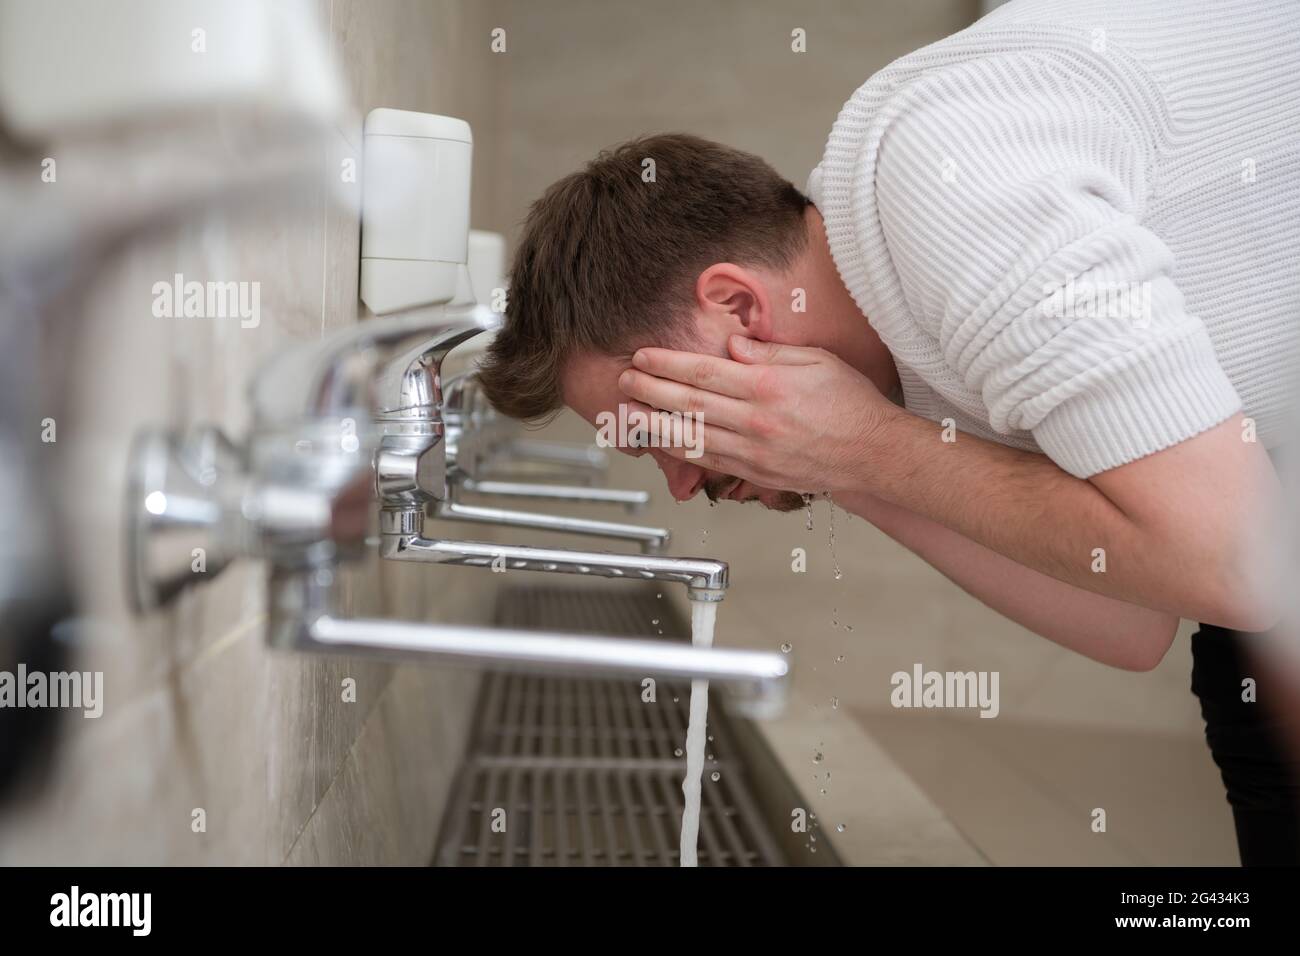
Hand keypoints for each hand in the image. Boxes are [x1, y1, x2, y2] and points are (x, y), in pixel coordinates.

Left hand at [617, 334, 891, 493]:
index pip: (705, 372)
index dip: (668, 364)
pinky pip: (710, 461)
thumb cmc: (850, 404)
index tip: (644, 356)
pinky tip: (661, 442)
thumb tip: (732, 345)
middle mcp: (756, 421)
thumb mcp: (817, 361)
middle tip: (624, 380)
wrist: (873, 454)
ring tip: (627, 413)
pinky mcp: (756, 474)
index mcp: (768, 386)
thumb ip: (770, 353)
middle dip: (650, 390)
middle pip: (690, 403)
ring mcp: (754, 452)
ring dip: (655, 424)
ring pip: (692, 436)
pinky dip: (681, 452)